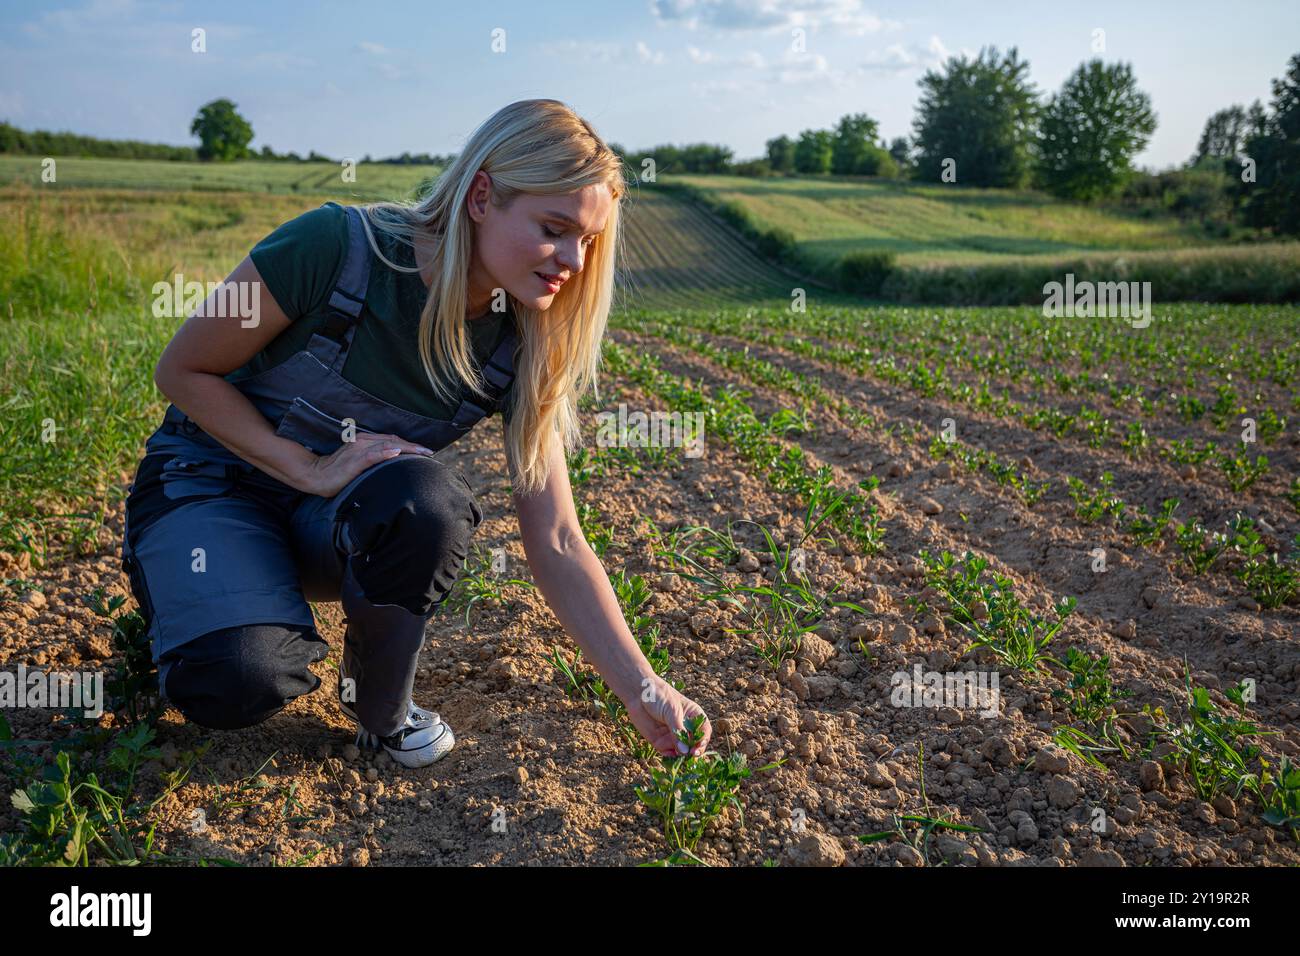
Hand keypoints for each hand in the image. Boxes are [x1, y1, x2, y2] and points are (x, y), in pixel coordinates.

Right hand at [299, 431, 434, 497]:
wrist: (316, 475)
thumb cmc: (338, 472)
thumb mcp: (359, 463)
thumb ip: (374, 460)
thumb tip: (393, 463)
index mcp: (365, 441)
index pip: (393, 440)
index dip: (410, 445)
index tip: (426, 451)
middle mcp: (363, 442)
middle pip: (394, 441)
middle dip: (414, 446)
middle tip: (430, 452)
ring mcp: (358, 450)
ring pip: (387, 445)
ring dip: (406, 448)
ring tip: (422, 452)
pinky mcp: (353, 460)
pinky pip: (371, 455)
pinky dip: (385, 453)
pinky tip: (397, 453)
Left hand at [622, 677, 711, 759]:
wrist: (638, 693)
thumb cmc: (659, 696)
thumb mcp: (672, 711)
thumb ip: (678, 730)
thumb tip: (685, 751)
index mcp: (693, 716)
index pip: (704, 731)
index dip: (703, 741)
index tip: (697, 748)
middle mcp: (684, 728)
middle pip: (694, 744)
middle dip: (693, 751)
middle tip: (689, 755)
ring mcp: (672, 736)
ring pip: (681, 751)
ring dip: (681, 756)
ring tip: (678, 756)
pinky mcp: (660, 741)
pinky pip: (668, 753)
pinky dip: (669, 757)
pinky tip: (668, 755)